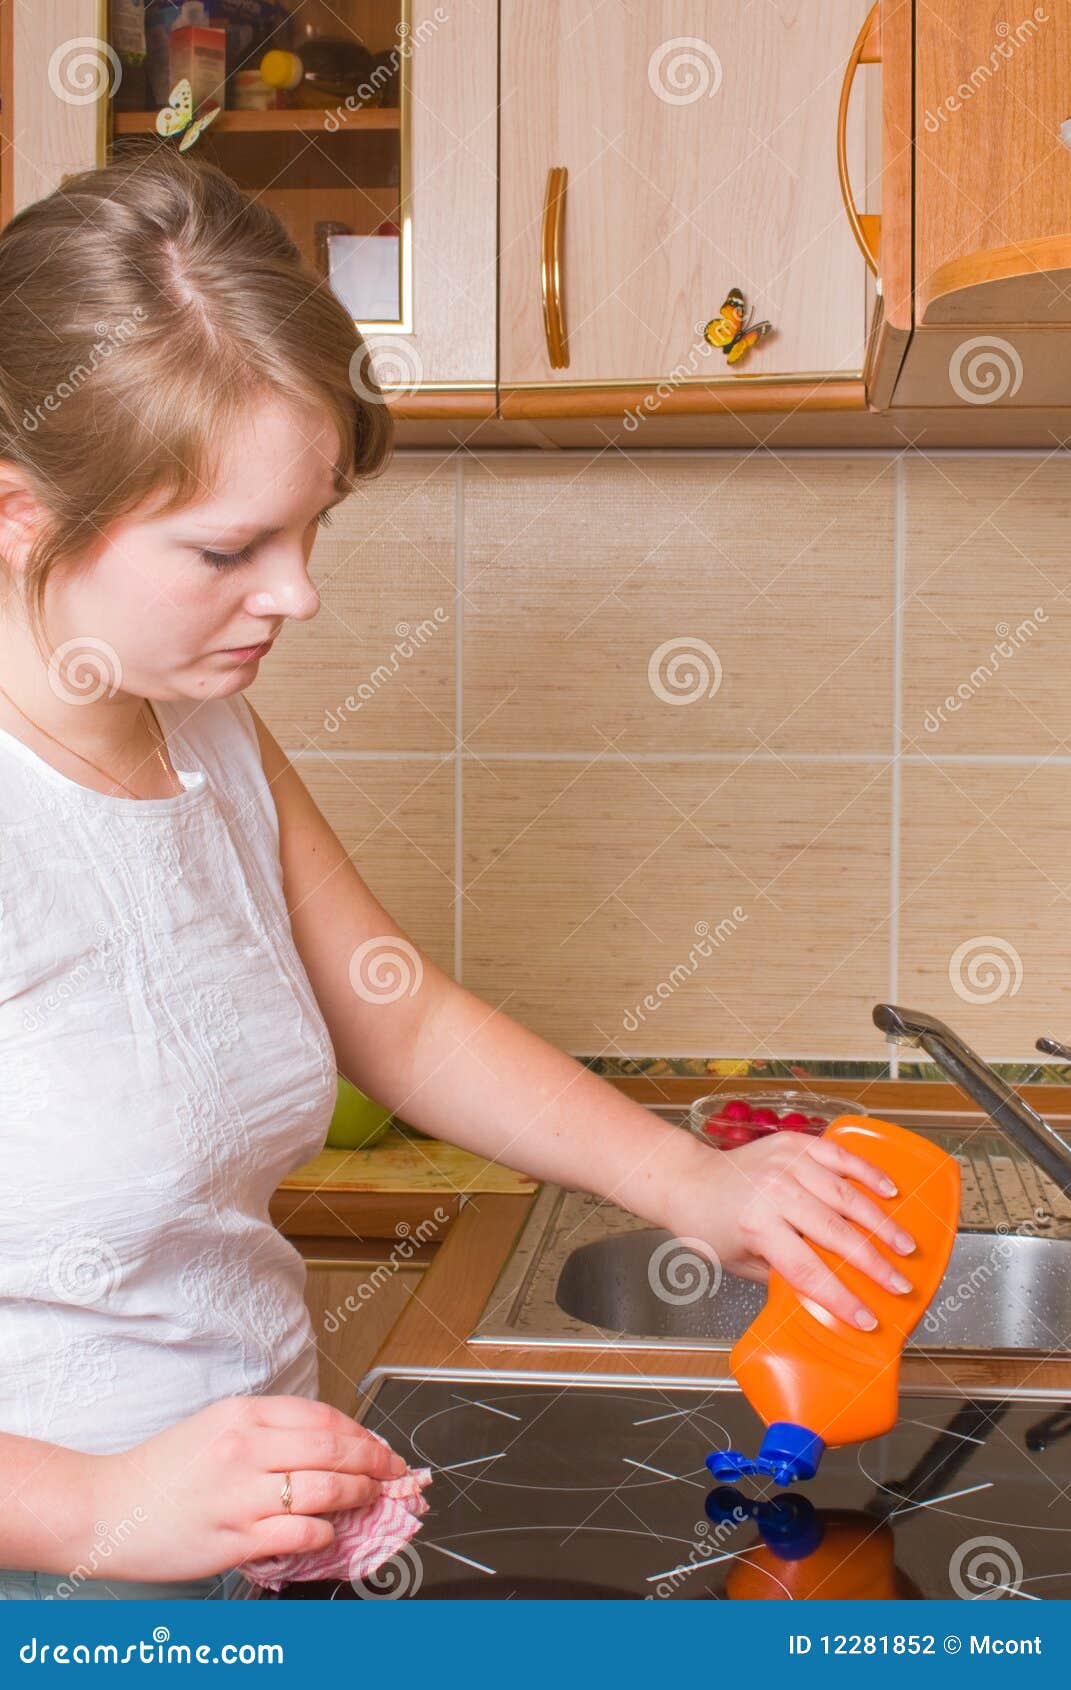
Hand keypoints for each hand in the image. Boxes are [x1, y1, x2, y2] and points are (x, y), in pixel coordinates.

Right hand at [88, 1394, 405, 1582]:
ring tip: (371, 1499)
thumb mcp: (215, 1426)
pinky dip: (324, 1533)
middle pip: (334, 1449)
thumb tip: (324, 1442)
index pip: (322, 1417)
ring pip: (325, 1490)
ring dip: (359, 1496)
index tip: (379, 1445)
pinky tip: (328, 1532)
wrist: (107, 1508)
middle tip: (393, 1472)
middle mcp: (245, 1448)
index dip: (361, 1432)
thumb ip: (266, 1429)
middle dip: (375, 1462)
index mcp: (243, 1414)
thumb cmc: (160, 1471)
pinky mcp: (235, 1538)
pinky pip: (299, 1533)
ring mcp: (241, 1495)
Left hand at [661, 1130, 917, 1330]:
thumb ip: (785, 1274)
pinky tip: (891, 1189)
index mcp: (756, 1225)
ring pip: (845, 1194)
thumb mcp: (742, 1262)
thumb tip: (830, 1290)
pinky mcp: (793, 1143)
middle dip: (874, 1263)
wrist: (688, 1180)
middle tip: (901, 1285)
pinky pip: (838, 1155)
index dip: (841, 1298)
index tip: (868, 1319)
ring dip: (881, 1222)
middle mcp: (773, 1190)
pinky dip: (867, 1171)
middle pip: (835, 1233)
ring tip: (906, 1244)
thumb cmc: (711, 1226)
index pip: (808, 1270)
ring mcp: (785, 1162)